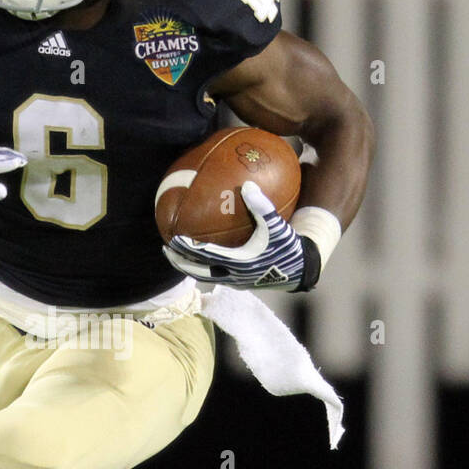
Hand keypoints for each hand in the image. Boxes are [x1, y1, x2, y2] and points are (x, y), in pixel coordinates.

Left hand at [163, 180, 320, 290]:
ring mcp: (236, 282)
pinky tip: (203, 254)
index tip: (173, 239)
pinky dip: (205, 266)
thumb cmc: (289, 245)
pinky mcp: (241, 283)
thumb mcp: (277, 225)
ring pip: (206, 276)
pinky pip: (217, 274)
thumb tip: (247, 185)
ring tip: (177, 255)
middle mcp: (234, 276)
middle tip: (166, 249)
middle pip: (198, 272)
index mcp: (238, 263)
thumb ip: (262, 206)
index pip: (205, 257)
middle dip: (180, 262)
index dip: (187, 249)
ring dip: (190, 266)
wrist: (302, 269)